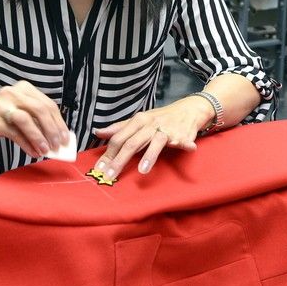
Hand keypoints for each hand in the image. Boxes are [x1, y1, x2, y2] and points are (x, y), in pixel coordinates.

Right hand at [0, 80, 69, 158]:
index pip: (47, 104)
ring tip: (45, 150)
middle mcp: (13, 93)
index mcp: (24, 89)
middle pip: (39, 110)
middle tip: (58, 145)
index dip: (59, 122)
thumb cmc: (2, 115)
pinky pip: (14, 133)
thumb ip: (37, 120)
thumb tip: (57, 138)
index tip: (65, 138)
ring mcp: (2, 106)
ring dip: (39, 137)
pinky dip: (26, 144)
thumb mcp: (20, 110)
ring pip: (26, 120)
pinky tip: (33, 152)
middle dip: (52, 130)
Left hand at [92, 96, 211, 178]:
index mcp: (138, 121)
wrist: (187, 110)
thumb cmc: (160, 118)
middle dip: (120, 160)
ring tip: (143, 170)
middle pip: (132, 143)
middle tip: (111, 175)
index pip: (119, 138)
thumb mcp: (139, 121)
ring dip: (150, 155)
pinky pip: (183, 140)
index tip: (99, 168)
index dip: (108, 153)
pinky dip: (185, 144)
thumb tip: (99, 132)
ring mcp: (167, 129)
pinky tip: (188, 149)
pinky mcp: (182, 135)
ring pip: (156, 142)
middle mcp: (150, 124)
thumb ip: (119, 128)